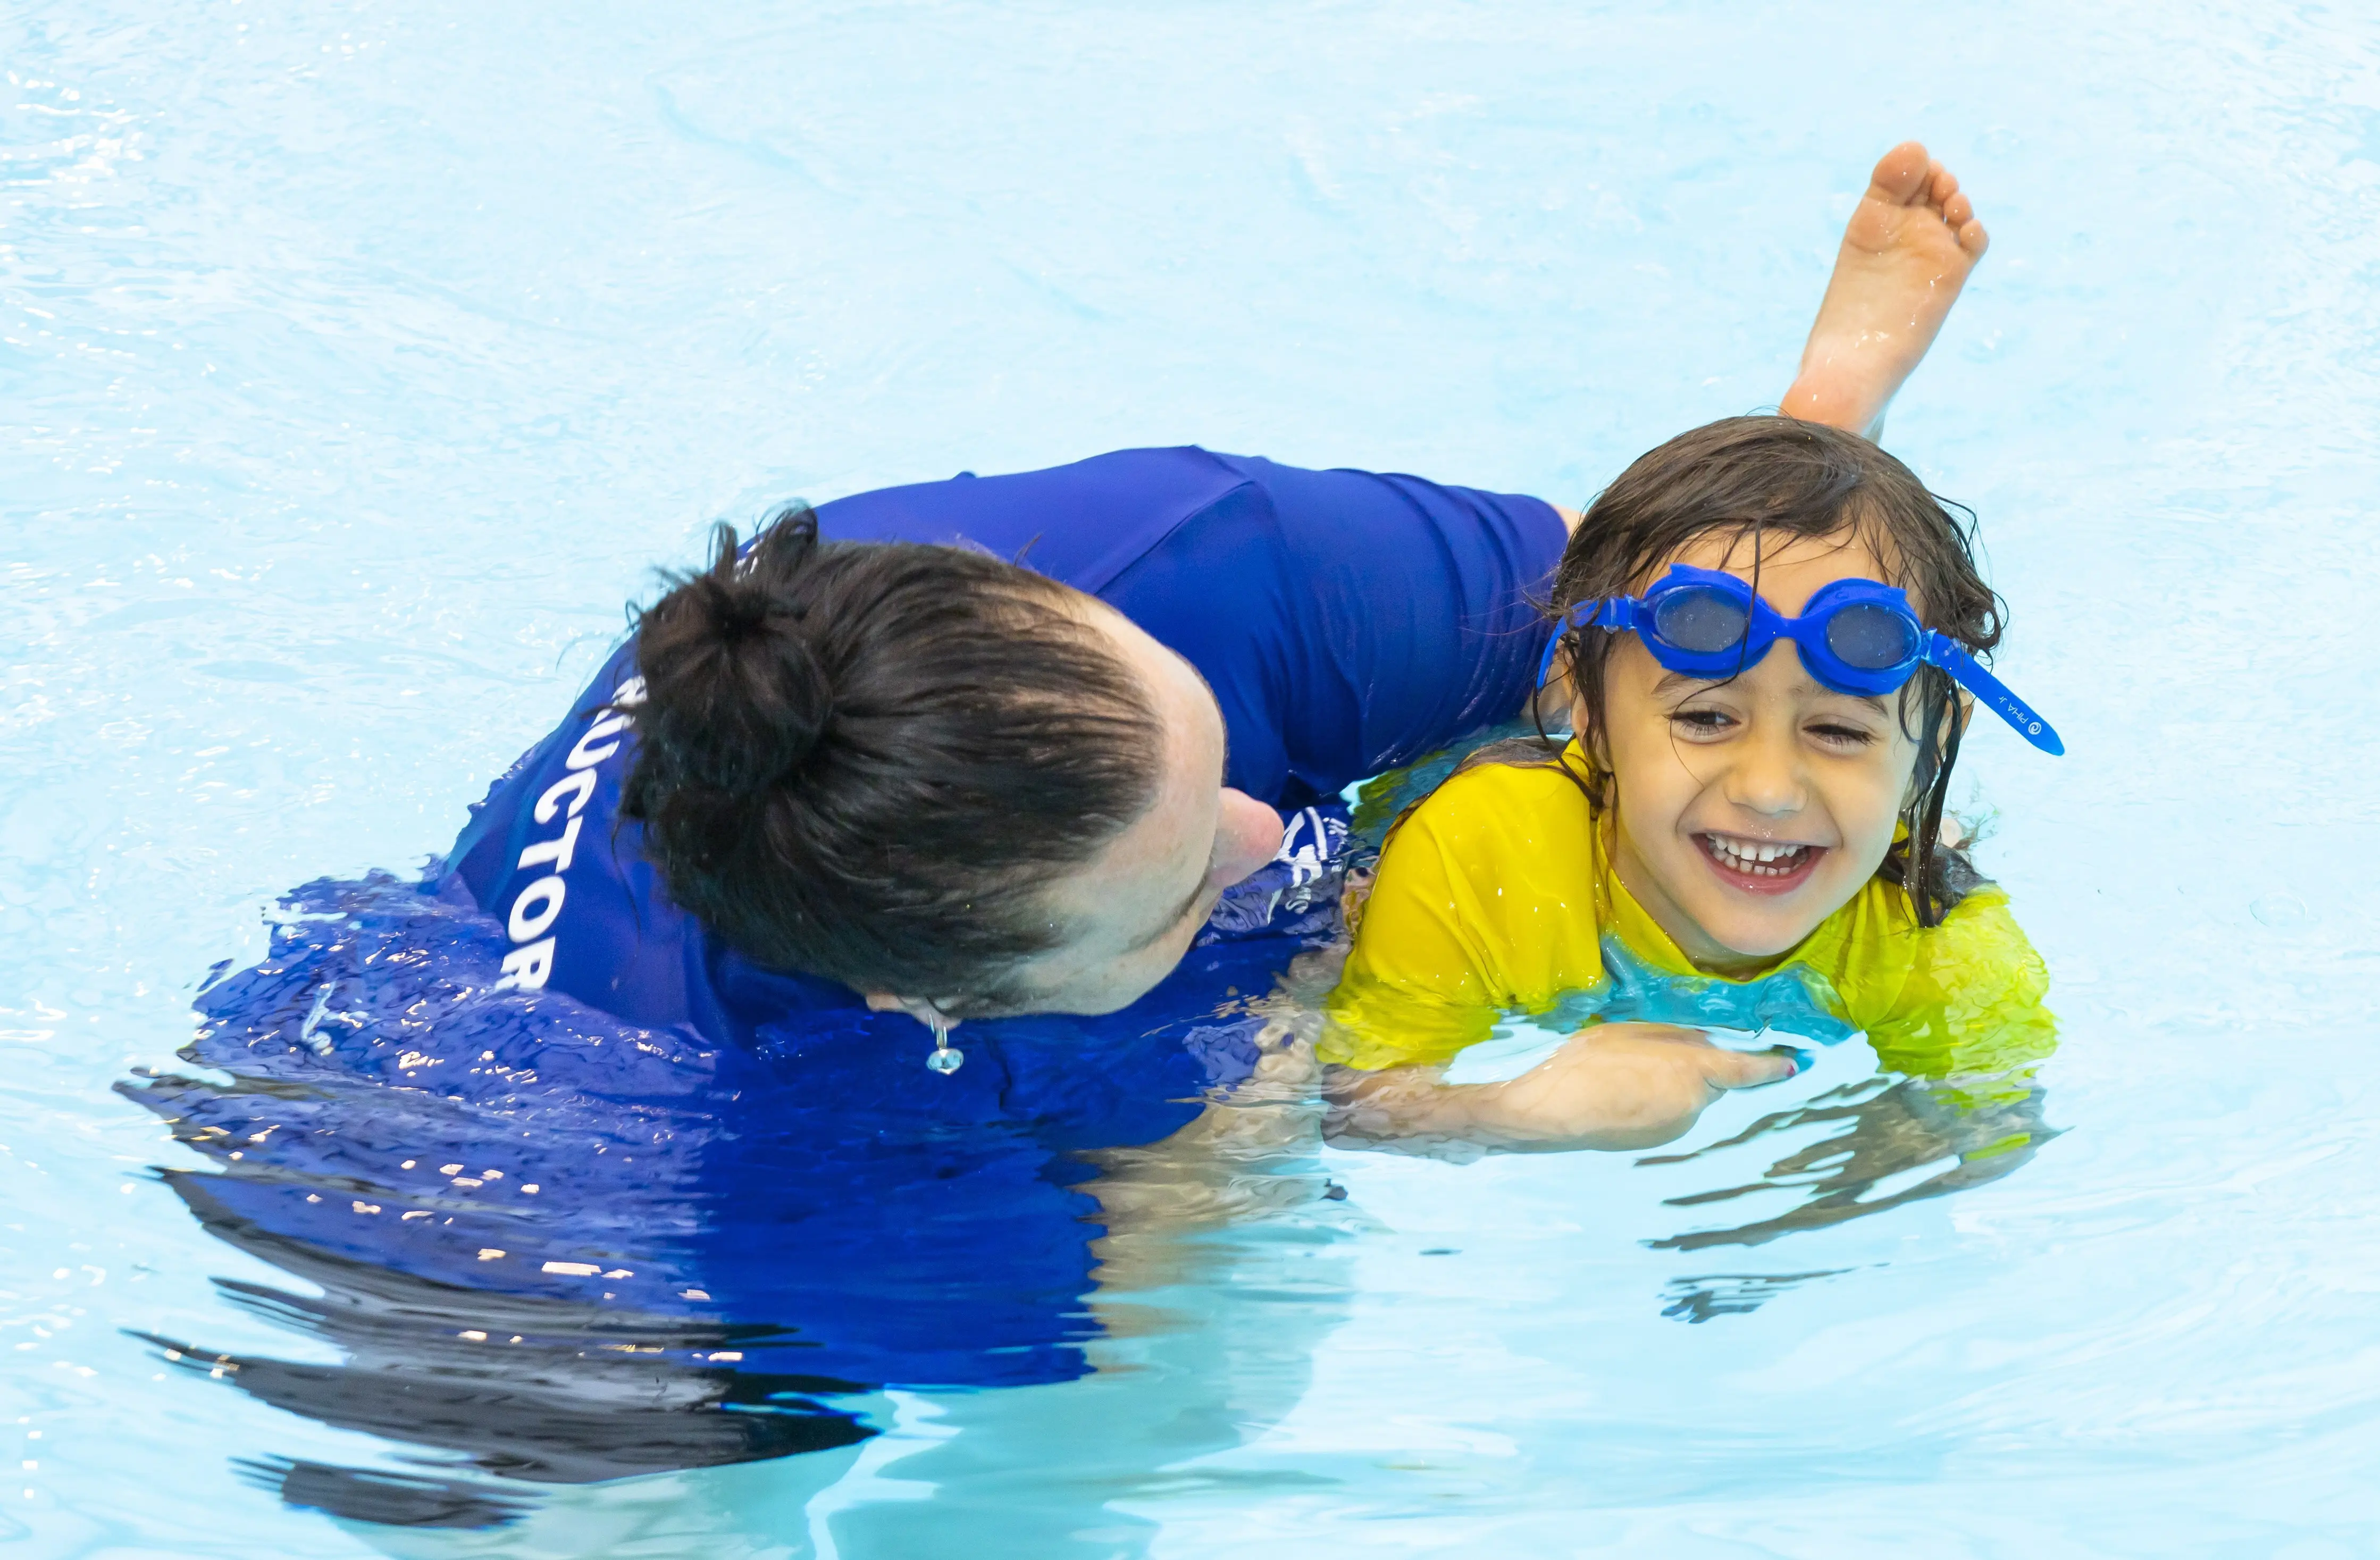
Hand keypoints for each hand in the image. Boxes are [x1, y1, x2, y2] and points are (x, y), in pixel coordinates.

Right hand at [1486, 1023, 1797, 1150]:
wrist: (1553, 1111)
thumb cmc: (1589, 1061)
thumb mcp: (1633, 1031)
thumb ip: (1676, 1036)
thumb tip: (1706, 1044)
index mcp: (1692, 1070)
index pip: (1744, 1069)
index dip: (1771, 1066)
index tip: (1795, 1064)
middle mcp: (1693, 1105)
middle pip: (1711, 1082)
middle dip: (1699, 1067)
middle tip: (1660, 1050)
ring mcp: (1675, 1128)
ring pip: (1689, 1098)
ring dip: (1673, 1084)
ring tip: (1628, 1071)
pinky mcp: (1656, 1142)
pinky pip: (1668, 1113)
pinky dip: (1656, 1101)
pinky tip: (1622, 1092)